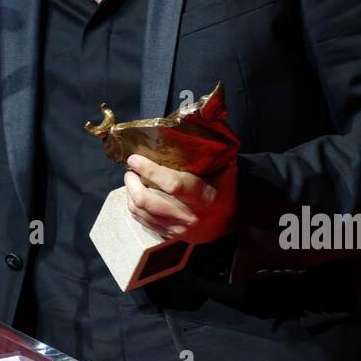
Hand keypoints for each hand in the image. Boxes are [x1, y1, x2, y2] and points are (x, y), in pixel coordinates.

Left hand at [123, 154, 239, 243]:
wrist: (230, 224)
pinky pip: (142, 222)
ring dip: (130, 194)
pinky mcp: (169, 235)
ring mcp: (176, 228)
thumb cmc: (226, 192)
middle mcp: (187, 215)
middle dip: (132, 183)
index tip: (135, 158)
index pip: (172, 184)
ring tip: (131, 181)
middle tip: (131, 170)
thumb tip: (203, 124)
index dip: (150, 170)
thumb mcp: (226, 172)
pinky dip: (134, 207)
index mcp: (202, 197)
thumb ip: (214, 153)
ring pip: (141, 212)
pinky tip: (135, 196)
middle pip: (147, 201)